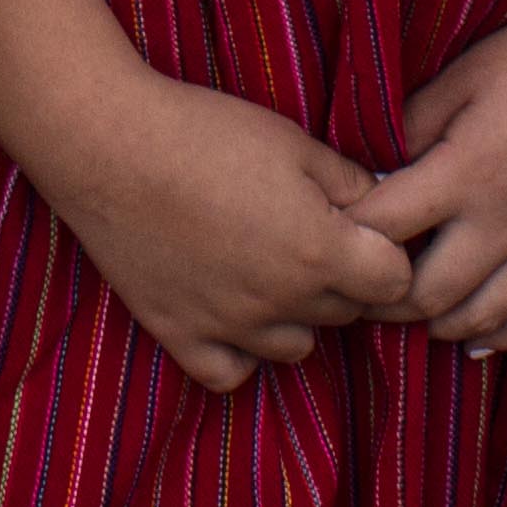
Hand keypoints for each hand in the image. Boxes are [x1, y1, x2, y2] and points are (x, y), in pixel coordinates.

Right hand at [26, 70, 416, 392]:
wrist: (110, 146)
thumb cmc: (206, 132)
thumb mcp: (295, 142)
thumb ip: (351, 182)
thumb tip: (383, 204)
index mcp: (322, 253)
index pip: (395, 282)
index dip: (385, 252)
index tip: (360, 228)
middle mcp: (284, 303)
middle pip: (347, 313)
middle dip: (341, 278)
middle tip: (307, 233)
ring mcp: (232, 327)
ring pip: (297, 347)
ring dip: (295, 315)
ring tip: (266, 267)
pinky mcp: (181, 336)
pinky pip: (231, 373)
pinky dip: (239, 351)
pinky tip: (230, 309)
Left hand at [347, 5, 506, 353]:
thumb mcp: (463, 76)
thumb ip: (413, 123)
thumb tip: (374, 163)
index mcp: (465, 173)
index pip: (384, 228)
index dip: (347, 234)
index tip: (330, 231)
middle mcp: (503, 223)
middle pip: (428, 292)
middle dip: (386, 298)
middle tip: (364, 287)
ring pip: (483, 318)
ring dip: (439, 324)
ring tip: (414, 311)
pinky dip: (506, 337)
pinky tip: (478, 340)